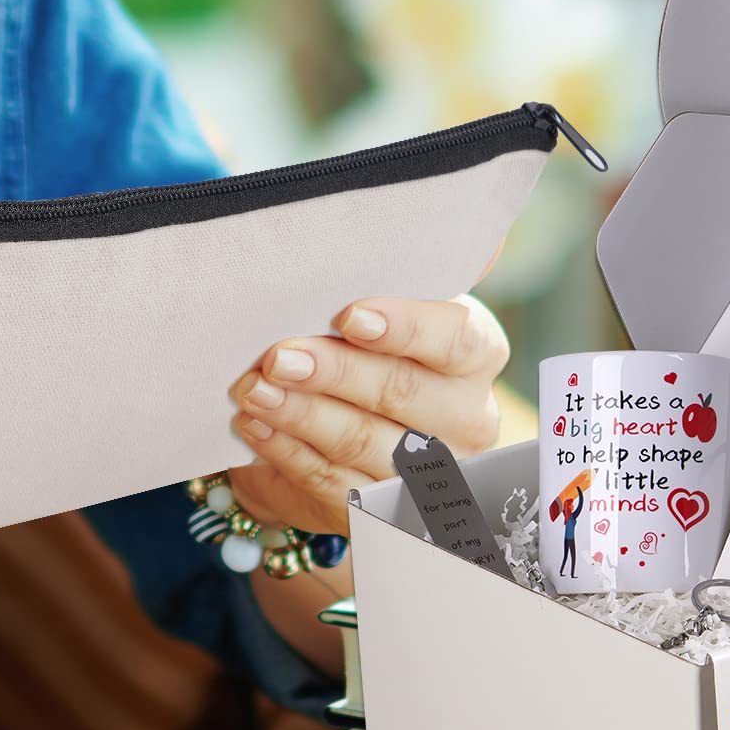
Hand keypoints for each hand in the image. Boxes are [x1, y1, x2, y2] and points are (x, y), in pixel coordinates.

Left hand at [223, 288, 510, 536]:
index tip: (351, 315)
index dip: (406, 327)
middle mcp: (465, 416)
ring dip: (301, 415)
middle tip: (277, 356)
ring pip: (363, 442)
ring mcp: (431, 472)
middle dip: (334, 372)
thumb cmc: (365, 340)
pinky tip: (255, 427)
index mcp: (476, 352)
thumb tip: (436, 219)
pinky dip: (288, 452)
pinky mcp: (384, 511)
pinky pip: (333, 483)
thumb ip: (394, 268)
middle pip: (402, 393)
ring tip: (253, 390)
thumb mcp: (382, 302)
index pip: (456, 339)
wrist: (346, 414)